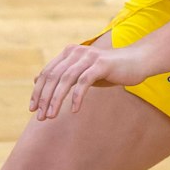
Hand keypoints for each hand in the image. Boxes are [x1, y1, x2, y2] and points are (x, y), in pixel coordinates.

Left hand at [29, 42, 152, 118]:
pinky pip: (84, 82)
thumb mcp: (82, 72)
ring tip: (51, 116)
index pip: (47, 72)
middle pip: (53, 76)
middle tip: (40, 117)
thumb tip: (36, 81)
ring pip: (66, 79)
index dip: (38, 91)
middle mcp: (76, 52)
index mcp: (69, 53)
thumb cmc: (109, 70)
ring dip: (56, 100)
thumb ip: (62, 76)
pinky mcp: (101, 64)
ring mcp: (89, 57)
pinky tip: (74, 110)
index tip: (32, 109)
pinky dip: (77, 96)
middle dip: (44, 98)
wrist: (137, 61)